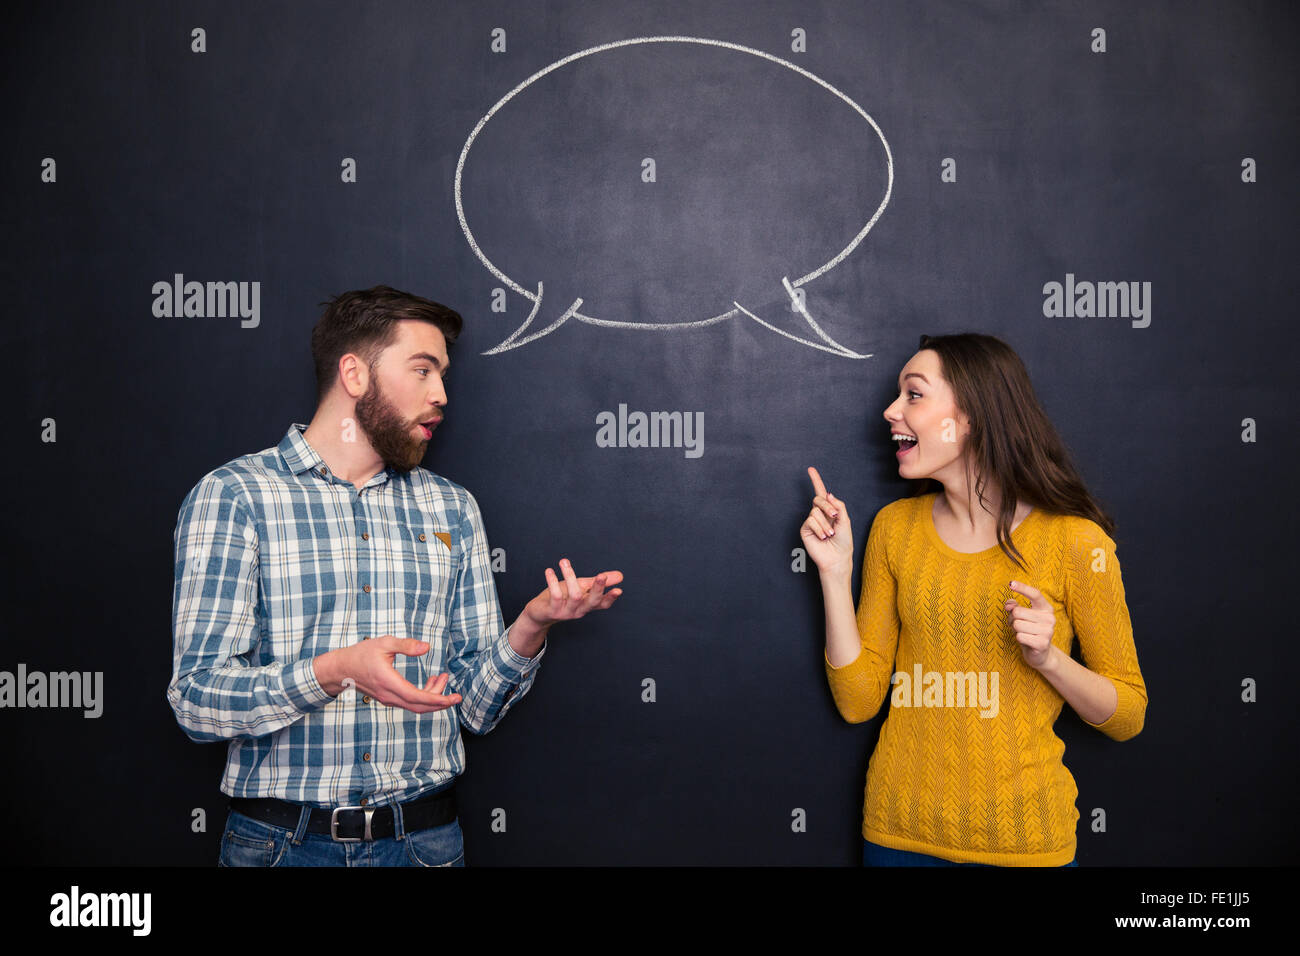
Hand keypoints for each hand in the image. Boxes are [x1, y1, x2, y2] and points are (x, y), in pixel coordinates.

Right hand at [315, 636, 461, 713]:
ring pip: (415, 705)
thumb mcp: (384, 643)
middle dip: (441, 702)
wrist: (341, 669)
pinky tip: (431, 682)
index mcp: (389, 682)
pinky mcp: (388, 698)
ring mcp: (388, 699)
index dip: (438, 699)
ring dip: (433, 696)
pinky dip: (424, 696)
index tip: (454, 698)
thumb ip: (406, 645)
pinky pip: (409, 702)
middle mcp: (389, 695)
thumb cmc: (361, 654)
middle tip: (457, 695)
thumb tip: (427, 647)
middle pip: (420, 706)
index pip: (418, 697)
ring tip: (443, 678)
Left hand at [522, 558, 623, 629]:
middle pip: (593, 601)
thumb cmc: (562, 597)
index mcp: (587, 604)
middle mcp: (579, 610)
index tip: (619, 590)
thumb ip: (597, 581)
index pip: (603, 603)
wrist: (539, 612)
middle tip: (602, 575)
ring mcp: (566, 612)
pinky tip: (549, 571)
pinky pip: (555, 596)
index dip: (611, 598)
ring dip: (570, 576)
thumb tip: (620, 575)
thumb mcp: (581, 587)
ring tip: (564, 561)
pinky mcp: (552, 611)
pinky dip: (552, 582)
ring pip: (575, 596)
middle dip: (598, 588)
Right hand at [800, 466, 853, 576]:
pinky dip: (819, 529)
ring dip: (825, 524)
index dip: (816, 481)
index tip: (810, 469)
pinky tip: (823, 537)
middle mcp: (819, 514)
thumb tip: (827, 493)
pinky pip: (810, 520)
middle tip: (835, 517)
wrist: (837, 558)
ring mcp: (811, 521)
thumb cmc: (843, 541)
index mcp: (829, 510)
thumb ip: (838, 505)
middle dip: (828, 507)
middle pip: (818, 499)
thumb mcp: (845, 520)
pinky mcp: (805, 529)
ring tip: (829, 534)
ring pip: (815, 511)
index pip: (821, 493)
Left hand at [1005, 581, 1055, 669]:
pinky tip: (1026, 641)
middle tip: (1018, 626)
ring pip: (1017, 624)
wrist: (1039, 653)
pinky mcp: (1043, 643)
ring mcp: (1048, 631)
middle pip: (1017, 612)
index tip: (1010, 583)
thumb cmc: (1028, 630)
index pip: (1035, 594)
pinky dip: (1018, 638)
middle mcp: (1050, 618)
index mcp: (1045, 608)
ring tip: (1023, 633)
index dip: (1022, 588)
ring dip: (1015, 630)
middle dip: (1012, 619)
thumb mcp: (1020, 616)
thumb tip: (1009, 605)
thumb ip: (1013, 606)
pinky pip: (1019, 636)